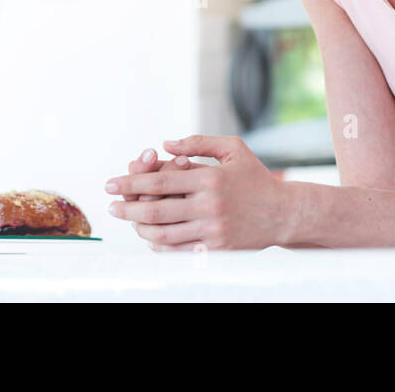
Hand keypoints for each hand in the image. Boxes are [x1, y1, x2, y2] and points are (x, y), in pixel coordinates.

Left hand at [105, 135, 291, 250]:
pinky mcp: (217, 248)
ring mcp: (213, 229)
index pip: (160, 181)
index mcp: (210, 178)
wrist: (283, 213)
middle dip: (127, 207)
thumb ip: (198, 143)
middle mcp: (209, 205)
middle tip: (111, 206)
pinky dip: (159, 245)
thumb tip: (165, 144)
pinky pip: (179, 250)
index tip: (112, 184)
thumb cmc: (255, 178)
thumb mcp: (233, 149)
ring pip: (163, 233)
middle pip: (156, 209)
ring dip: (140, 227)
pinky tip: (150, 237)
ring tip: (129, 220)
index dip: (131, 182)